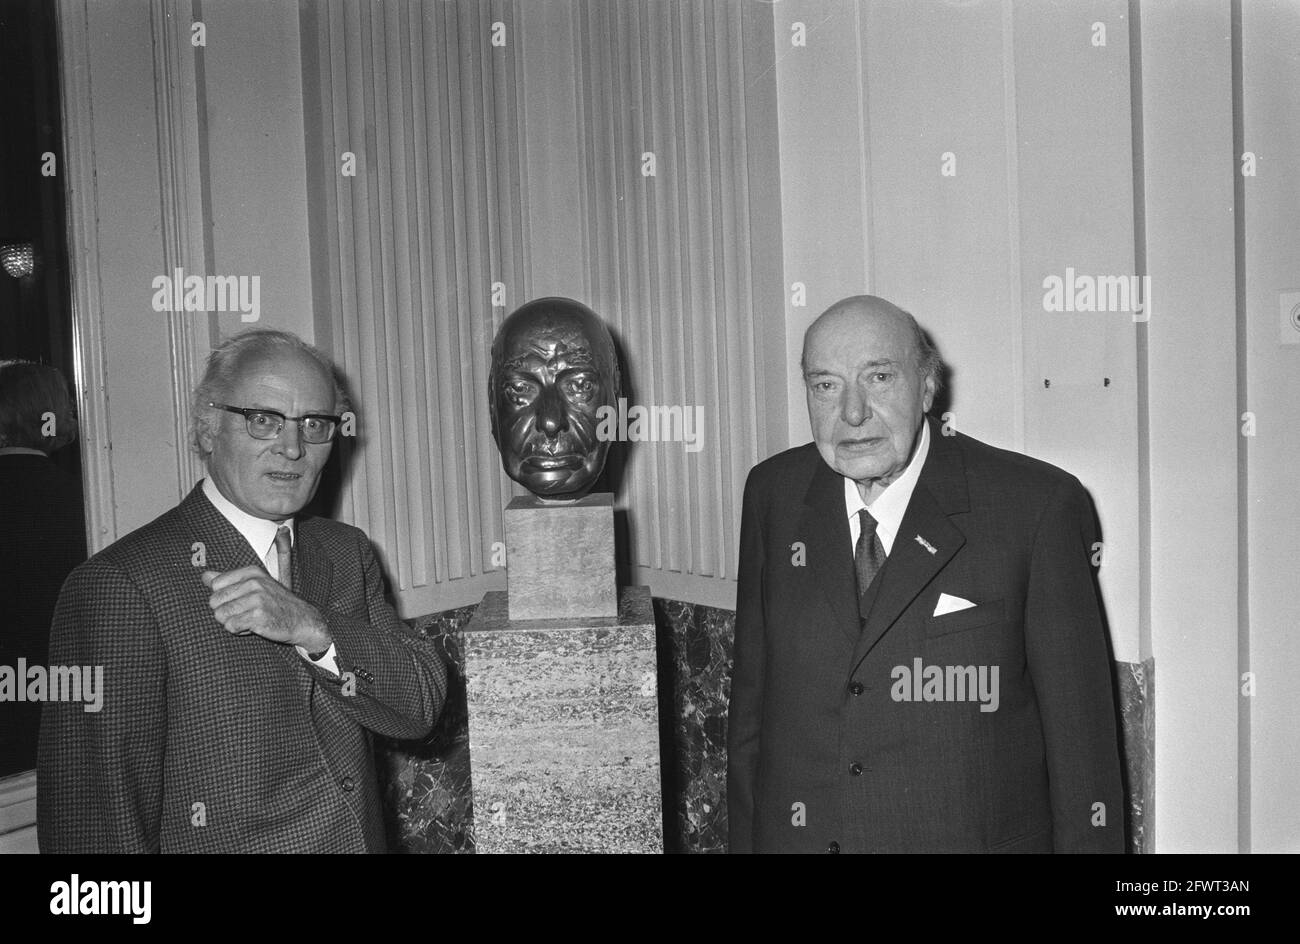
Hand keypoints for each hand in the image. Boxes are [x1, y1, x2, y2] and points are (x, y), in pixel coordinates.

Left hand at [201, 567, 331, 651]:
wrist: (302, 620)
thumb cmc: (275, 603)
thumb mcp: (255, 586)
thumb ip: (228, 580)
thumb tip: (204, 576)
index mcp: (251, 572)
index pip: (215, 585)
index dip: (224, 598)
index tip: (241, 600)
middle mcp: (254, 582)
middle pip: (214, 602)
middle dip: (226, 612)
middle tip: (246, 613)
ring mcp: (257, 599)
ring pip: (220, 615)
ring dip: (232, 622)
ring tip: (250, 619)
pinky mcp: (259, 617)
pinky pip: (231, 627)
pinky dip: (239, 631)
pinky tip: (254, 627)